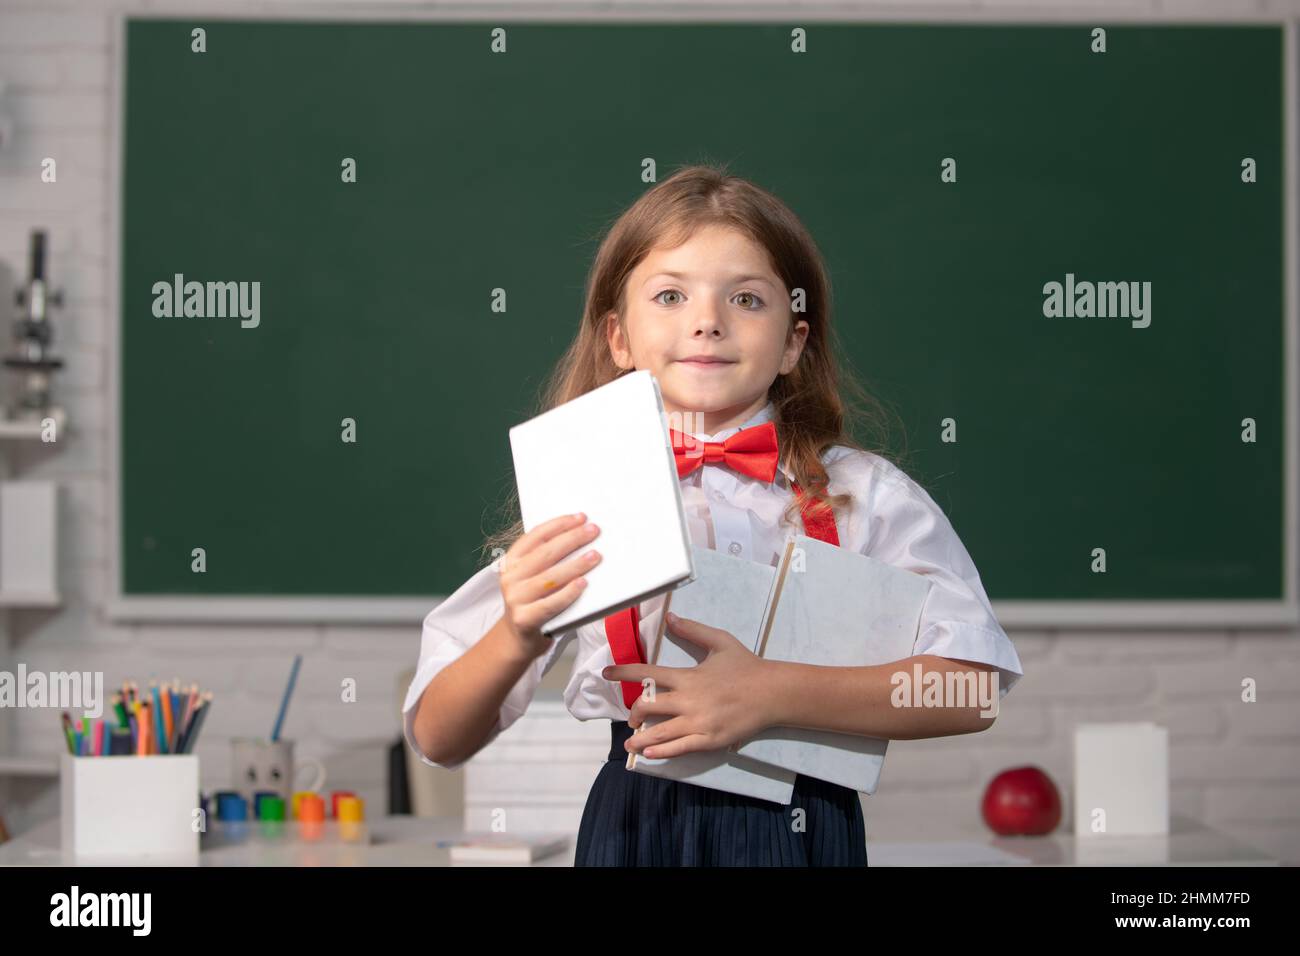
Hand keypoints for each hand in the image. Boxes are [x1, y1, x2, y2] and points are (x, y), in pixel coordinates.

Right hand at [498, 512, 600, 659]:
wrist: (518, 638)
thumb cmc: (533, 601)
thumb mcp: (533, 576)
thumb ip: (548, 559)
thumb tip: (580, 536)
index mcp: (511, 561)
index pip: (536, 536)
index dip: (559, 524)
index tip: (581, 517)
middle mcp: (511, 578)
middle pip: (545, 554)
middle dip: (572, 539)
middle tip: (593, 531)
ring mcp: (515, 599)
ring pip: (550, 578)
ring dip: (575, 565)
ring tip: (595, 556)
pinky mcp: (524, 619)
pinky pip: (551, 604)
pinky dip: (568, 593)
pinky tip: (583, 583)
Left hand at [602, 611, 776, 758]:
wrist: (772, 693)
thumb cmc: (746, 666)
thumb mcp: (720, 641)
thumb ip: (692, 630)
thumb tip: (670, 617)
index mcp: (687, 676)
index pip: (647, 673)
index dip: (623, 673)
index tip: (606, 674)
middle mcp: (688, 700)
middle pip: (648, 707)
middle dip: (634, 713)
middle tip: (632, 718)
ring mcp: (698, 722)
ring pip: (659, 733)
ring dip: (640, 740)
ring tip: (629, 743)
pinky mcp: (708, 739)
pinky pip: (679, 748)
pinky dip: (661, 752)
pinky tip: (649, 755)